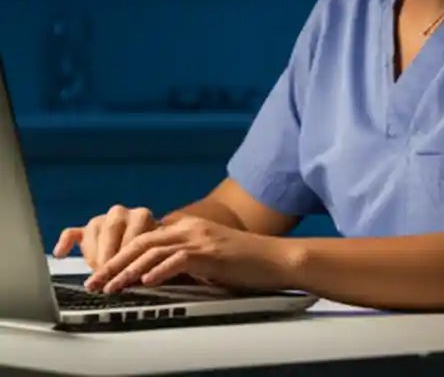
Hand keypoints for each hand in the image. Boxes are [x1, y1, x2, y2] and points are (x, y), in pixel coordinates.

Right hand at [54, 205, 163, 270]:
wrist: (139, 248)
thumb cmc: (148, 253)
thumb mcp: (152, 253)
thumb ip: (147, 257)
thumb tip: (141, 274)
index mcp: (141, 216)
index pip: (133, 234)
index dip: (129, 255)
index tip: (127, 273)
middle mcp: (120, 213)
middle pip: (111, 230)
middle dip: (109, 255)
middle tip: (109, 275)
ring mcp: (100, 220)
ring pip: (92, 232)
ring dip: (94, 254)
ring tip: (97, 273)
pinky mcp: (83, 231)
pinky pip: (70, 234)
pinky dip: (65, 243)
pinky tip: (60, 254)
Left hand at [84, 215, 296, 293]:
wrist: (277, 259)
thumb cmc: (246, 263)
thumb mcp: (208, 260)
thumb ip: (183, 263)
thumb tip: (154, 278)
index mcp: (188, 228)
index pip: (144, 239)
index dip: (118, 256)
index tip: (100, 274)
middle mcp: (190, 229)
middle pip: (141, 242)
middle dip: (112, 263)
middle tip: (93, 282)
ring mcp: (200, 239)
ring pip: (153, 251)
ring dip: (127, 271)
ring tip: (110, 287)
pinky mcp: (211, 252)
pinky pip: (177, 260)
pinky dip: (158, 271)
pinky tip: (145, 282)